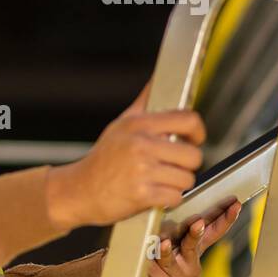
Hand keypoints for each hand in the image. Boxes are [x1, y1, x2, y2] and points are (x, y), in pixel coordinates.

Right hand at [45, 80, 205, 229]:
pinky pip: (176, 197)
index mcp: (139, 124)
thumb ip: (144, 103)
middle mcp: (141, 144)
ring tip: (159, 180)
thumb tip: (158, 77)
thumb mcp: (120, 124)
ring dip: (177, 184)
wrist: (80, 190)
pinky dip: (168, 199)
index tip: (194, 139)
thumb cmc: (103, 158)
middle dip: (187, 164)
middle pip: (193, 154)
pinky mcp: (142, 194)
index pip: (188, 119)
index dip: (198, 131)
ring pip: (186, 178)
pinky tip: (154, 194)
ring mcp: (142, 169)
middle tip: (172, 165)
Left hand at [141, 201, 242, 276]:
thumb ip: (175, 226)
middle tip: (199, 222)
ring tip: (163, 240)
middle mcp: (192, 261)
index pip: (213, 229)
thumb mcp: (160, 232)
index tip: (235, 204)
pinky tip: (160, 249)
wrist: (124, 276)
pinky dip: (160, 258)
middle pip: (201, 241)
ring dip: (169, 247)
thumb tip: (186, 211)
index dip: (225, 217)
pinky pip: (166, 268)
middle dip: (200, 230)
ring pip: (181, 255)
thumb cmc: (143, 251)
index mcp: (193, 246)